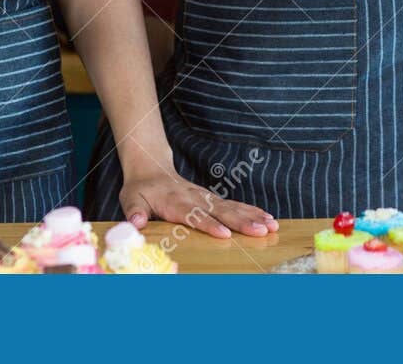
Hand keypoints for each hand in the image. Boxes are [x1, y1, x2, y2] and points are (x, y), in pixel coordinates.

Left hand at [120, 168, 278, 238]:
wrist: (151, 168)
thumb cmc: (141, 189)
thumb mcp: (131, 198)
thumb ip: (134, 211)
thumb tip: (136, 223)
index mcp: (176, 202)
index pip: (195, 215)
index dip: (209, 225)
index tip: (225, 234)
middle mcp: (195, 198)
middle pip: (222, 211)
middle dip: (242, 222)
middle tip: (261, 231)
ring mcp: (206, 197)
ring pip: (233, 207)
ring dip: (253, 217)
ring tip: (272, 226)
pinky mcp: (213, 199)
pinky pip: (235, 205)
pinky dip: (252, 211)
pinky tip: (268, 218)